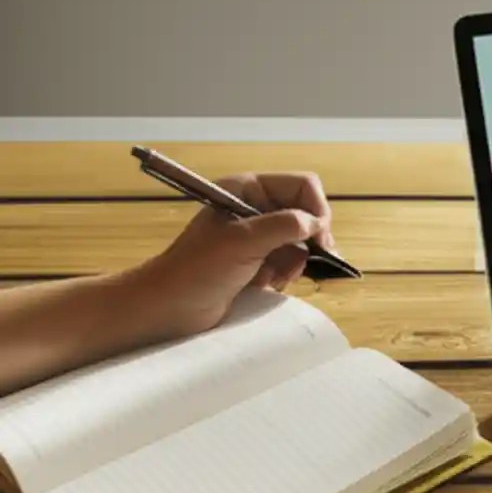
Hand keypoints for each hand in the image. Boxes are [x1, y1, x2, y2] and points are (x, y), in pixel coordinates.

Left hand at [134, 172, 336, 336]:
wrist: (171, 306)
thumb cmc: (199, 268)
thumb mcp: (242, 241)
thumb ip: (284, 225)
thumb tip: (317, 224)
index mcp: (247, 190)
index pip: (301, 185)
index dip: (316, 208)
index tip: (319, 238)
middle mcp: (255, 207)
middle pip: (305, 212)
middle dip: (310, 238)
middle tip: (309, 260)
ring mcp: (258, 235)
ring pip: (302, 239)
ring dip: (298, 260)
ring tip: (280, 275)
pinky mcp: (259, 260)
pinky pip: (291, 260)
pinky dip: (288, 272)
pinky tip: (271, 283)